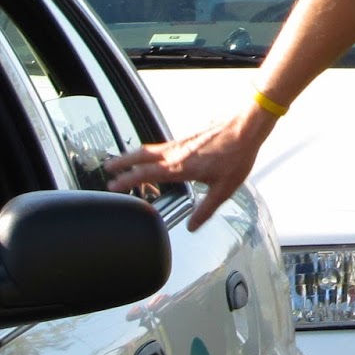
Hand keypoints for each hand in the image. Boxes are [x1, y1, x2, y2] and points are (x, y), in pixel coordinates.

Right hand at [106, 106, 272, 231]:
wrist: (246, 127)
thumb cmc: (237, 156)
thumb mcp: (223, 189)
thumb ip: (206, 209)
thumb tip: (192, 226)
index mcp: (180, 166)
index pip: (146, 173)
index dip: (127, 179)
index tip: (113, 184)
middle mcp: (176, 152)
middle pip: (141, 156)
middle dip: (123, 162)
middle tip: (108, 168)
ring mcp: (181, 142)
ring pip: (150, 148)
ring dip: (134, 155)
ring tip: (125, 161)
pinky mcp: (188, 137)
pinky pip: (162, 145)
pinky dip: (151, 151)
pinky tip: (155, 156)